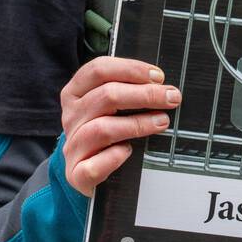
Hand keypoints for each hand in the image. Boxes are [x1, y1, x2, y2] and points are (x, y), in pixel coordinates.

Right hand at [59, 57, 181, 196]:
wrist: (85, 171)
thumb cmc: (102, 132)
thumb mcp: (107, 106)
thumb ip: (126, 90)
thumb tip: (160, 85)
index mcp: (75, 93)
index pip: (98, 70)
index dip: (131, 69)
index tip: (158, 77)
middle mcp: (71, 116)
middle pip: (106, 96)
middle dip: (145, 94)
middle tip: (170, 98)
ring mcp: (72, 145)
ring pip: (102, 128)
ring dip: (137, 123)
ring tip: (161, 121)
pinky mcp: (76, 173)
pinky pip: (95, 165)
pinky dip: (115, 157)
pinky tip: (129, 151)